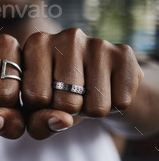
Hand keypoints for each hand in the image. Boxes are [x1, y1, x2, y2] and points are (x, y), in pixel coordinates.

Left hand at [21, 28, 143, 138]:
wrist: (97, 80)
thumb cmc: (57, 95)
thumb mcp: (37, 112)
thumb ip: (36, 124)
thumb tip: (62, 120)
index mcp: (36, 44)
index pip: (35, 97)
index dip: (41, 109)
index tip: (45, 95)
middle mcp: (67, 36)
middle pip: (66, 103)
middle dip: (68, 110)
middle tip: (70, 94)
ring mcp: (98, 43)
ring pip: (96, 107)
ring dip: (91, 110)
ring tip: (87, 91)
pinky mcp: (124, 54)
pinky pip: (120, 102)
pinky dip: (114, 105)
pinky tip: (107, 88)